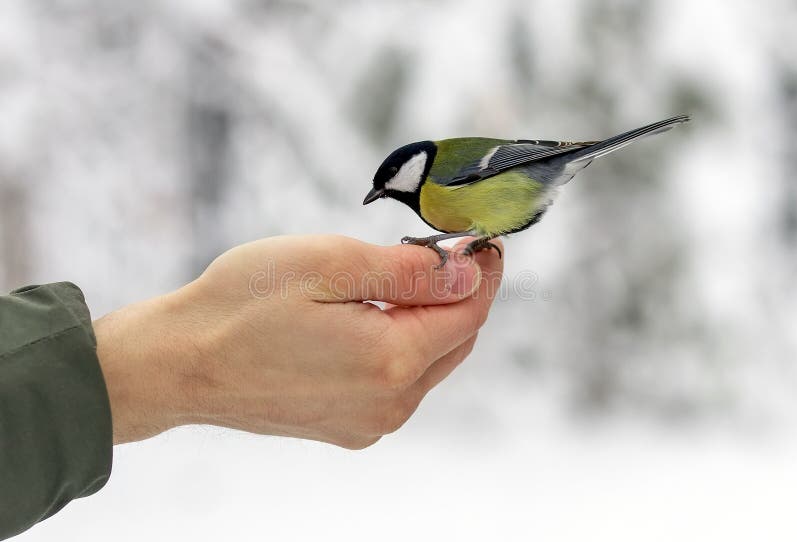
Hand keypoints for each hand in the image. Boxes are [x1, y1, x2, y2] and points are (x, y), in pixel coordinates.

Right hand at [94, 235, 503, 447]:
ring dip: (426, 320)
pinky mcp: (346, 427)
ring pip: (428, 363)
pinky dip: (398, 346)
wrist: (179, 363)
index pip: (470, 314)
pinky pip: (396, 383)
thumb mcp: (331, 263)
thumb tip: (468, 274)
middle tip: (440, 250)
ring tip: (395, 279)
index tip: (482, 239)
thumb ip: (411, 271)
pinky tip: (368, 319)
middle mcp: (390, 404)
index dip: (483, 273)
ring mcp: (368, 423)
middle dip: (457, 295)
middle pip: (454, 342)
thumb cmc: (242, 304)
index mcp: (392, 362)